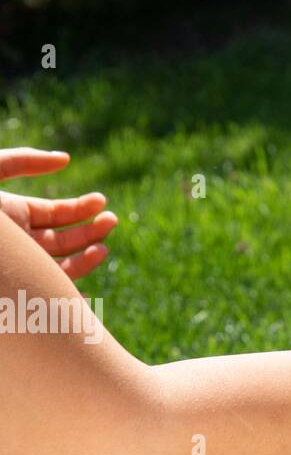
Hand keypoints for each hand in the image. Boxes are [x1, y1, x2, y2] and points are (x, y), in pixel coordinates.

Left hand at [0, 148, 117, 279]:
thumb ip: (23, 160)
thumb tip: (65, 160)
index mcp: (15, 217)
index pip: (56, 215)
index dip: (81, 208)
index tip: (101, 201)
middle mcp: (19, 245)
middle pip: (63, 240)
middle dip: (90, 230)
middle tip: (110, 220)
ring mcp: (19, 269)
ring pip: (61, 266)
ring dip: (86, 256)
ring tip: (103, 245)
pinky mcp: (17, 292)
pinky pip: (48, 294)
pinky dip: (71, 288)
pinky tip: (89, 274)